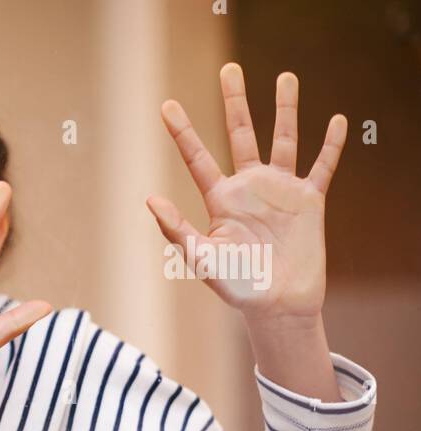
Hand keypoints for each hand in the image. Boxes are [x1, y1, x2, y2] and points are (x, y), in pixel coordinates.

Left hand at [148, 63, 346, 321]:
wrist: (276, 305)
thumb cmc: (235, 286)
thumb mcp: (200, 258)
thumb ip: (176, 229)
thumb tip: (150, 200)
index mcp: (220, 199)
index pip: (197, 158)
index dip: (182, 131)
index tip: (166, 105)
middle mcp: (249, 188)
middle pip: (241, 134)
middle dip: (235, 102)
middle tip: (229, 69)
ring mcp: (280, 191)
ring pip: (283, 140)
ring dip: (286, 109)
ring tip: (286, 77)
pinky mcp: (309, 201)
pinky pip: (322, 167)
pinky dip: (330, 146)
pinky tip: (337, 121)